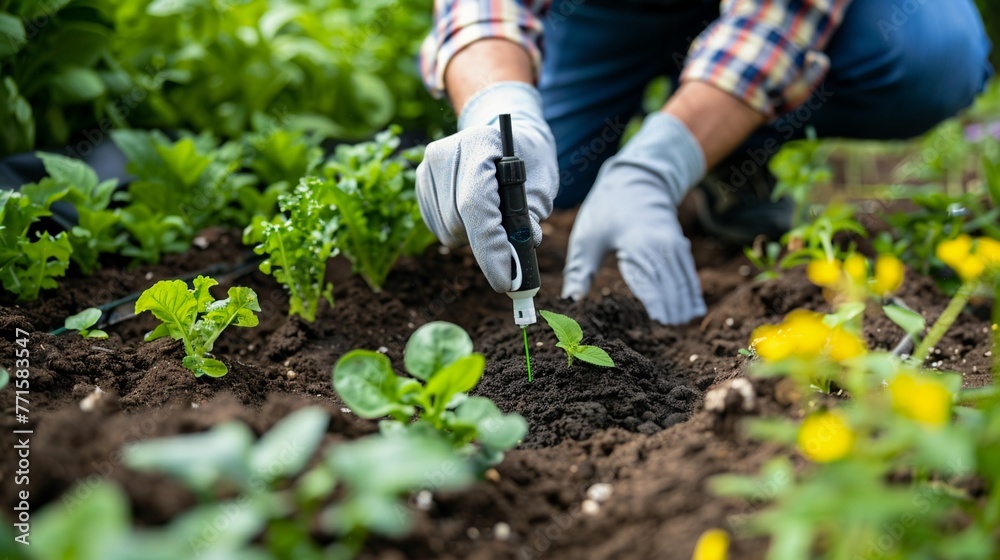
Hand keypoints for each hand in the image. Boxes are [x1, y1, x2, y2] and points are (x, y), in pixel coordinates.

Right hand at [417, 82, 558, 292]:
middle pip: (460, 221)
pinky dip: (460, 232)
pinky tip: (475, 215)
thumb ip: (531, 217)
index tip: (505, 282)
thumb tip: (522, 252)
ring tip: (494, 220)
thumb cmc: (528, 159)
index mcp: (479, 145)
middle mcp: (446, 153)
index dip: (490, 248)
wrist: (500, 135)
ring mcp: (427, 168)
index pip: (477, 206)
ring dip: (473, 239)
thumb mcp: (541, 185)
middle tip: (512, 256)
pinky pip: (438, 227)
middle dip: (488, 248)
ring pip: (448, 230)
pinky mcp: (420, 183)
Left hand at [562, 113, 706, 324]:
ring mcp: (674, 246)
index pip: (649, 279)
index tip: (660, 323)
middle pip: (669, 284)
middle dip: (671, 310)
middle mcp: (661, 246)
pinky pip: (689, 274)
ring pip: (682, 280)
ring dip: (683, 305)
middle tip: (670, 336)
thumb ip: (580, 270)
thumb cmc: (607, 209)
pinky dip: (692, 292)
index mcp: (637, 245)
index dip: (656, 303)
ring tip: (683, 328)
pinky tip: (694, 311)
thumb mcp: (587, 238)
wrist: (636, 180)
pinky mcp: (680, 247)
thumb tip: (572, 300)